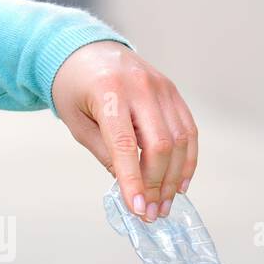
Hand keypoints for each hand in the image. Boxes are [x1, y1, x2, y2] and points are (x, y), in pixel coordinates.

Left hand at [51, 41, 196, 221]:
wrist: (87, 50)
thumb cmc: (75, 89)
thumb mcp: (78, 123)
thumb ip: (105, 153)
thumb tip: (132, 187)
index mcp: (109, 92)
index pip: (126, 145)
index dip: (134, 181)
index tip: (138, 209)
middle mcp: (140, 86)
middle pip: (160, 144)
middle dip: (157, 185)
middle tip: (151, 213)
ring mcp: (161, 87)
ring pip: (180, 139)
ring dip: (175, 177)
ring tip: (165, 204)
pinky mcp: (172, 91)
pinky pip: (188, 129)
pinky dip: (187, 159)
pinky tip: (180, 182)